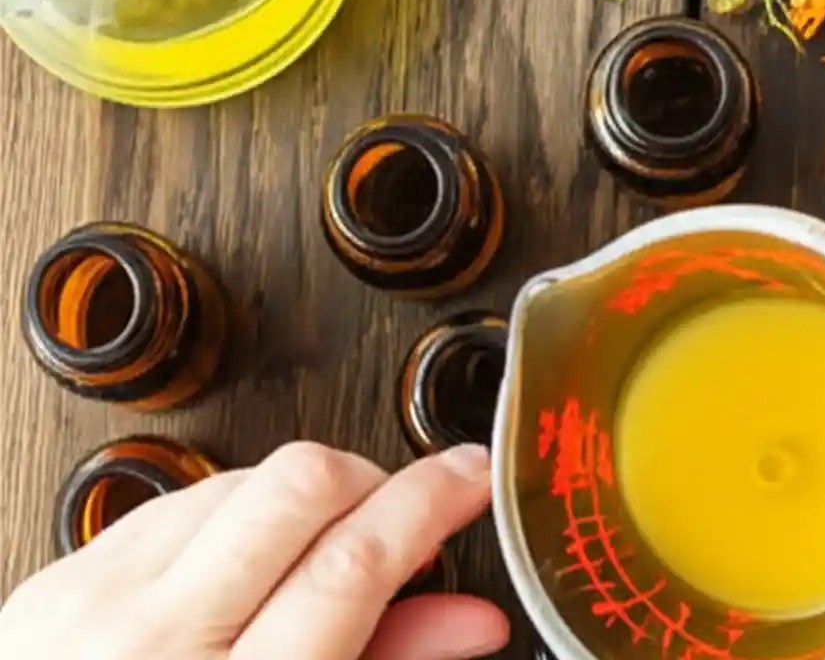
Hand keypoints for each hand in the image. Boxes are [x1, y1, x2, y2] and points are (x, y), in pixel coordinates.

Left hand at [0, 442, 509, 659]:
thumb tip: (470, 619)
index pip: (353, 564)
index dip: (431, 501)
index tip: (470, 473)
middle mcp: (158, 644)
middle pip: (298, 487)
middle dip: (372, 477)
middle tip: (395, 511)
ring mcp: (97, 603)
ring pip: (242, 477)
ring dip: (302, 497)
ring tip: (315, 551)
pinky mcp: (63, 579)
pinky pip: (178, 497)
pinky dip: (234, 513)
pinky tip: (246, 561)